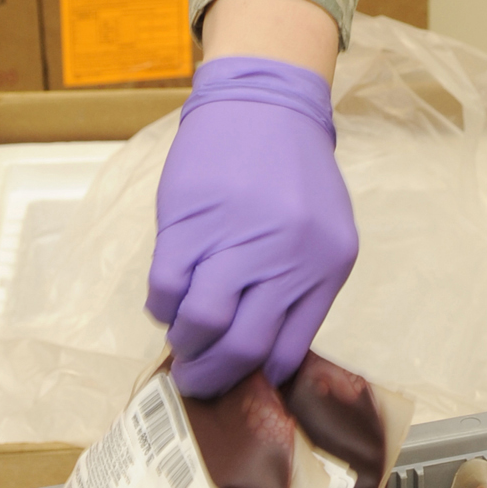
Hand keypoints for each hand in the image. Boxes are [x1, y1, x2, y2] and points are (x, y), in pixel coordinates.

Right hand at [148, 57, 358, 397]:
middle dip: (213, 375)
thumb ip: (299, 285)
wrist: (263, 103)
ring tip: (181, 342)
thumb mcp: (322, 231)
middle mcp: (284, 258)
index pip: (287, 349)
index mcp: (324, 266)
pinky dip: (162, 307)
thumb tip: (262, 351)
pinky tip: (166, 304)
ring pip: (201, 323)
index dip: (256, 376)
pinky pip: (166, 288)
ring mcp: (234, 240)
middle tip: (197, 382)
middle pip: (242, 346)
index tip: (238, 383)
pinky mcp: (189, 223)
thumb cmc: (292, 171)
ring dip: (184, 344)